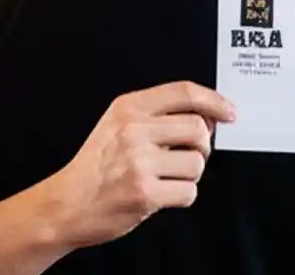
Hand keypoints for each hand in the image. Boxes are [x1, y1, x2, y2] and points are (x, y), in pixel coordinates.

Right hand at [40, 81, 235, 249]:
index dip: (213, 100)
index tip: (228, 111)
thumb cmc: (96, 166)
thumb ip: (156, 116)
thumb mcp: (117, 125)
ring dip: (190, 175)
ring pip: (197, 163)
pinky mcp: (144, 192)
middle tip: (187, 156)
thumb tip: (208, 118)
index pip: (183, 92)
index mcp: (128, 108)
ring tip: (167, 178)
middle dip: (202, 146)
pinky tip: (162, 194)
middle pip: (198, 128)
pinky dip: (182, 196)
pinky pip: (189, 192)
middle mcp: (133, 130)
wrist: (66, 203)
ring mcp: (138, 162)